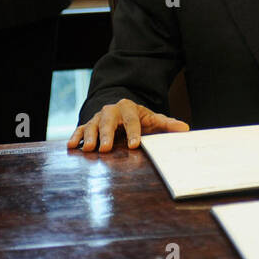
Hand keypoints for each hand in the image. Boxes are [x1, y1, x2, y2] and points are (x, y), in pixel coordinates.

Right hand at [67, 98, 188, 151]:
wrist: (121, 112)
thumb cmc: (140, 119)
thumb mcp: (153, 120)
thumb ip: (167, 125)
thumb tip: (185, 129)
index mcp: (129, 108)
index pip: (132, 120)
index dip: (133, 132)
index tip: (135, 145)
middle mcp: (112, 111)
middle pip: (109, 121)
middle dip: (107, 135)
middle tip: (105, 148)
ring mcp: (98, 117)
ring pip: (93, 125)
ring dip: (90, 136)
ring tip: (89, 149)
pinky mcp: (88, 124)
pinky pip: (81, 129)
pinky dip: (76, 136)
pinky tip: (72, 145)